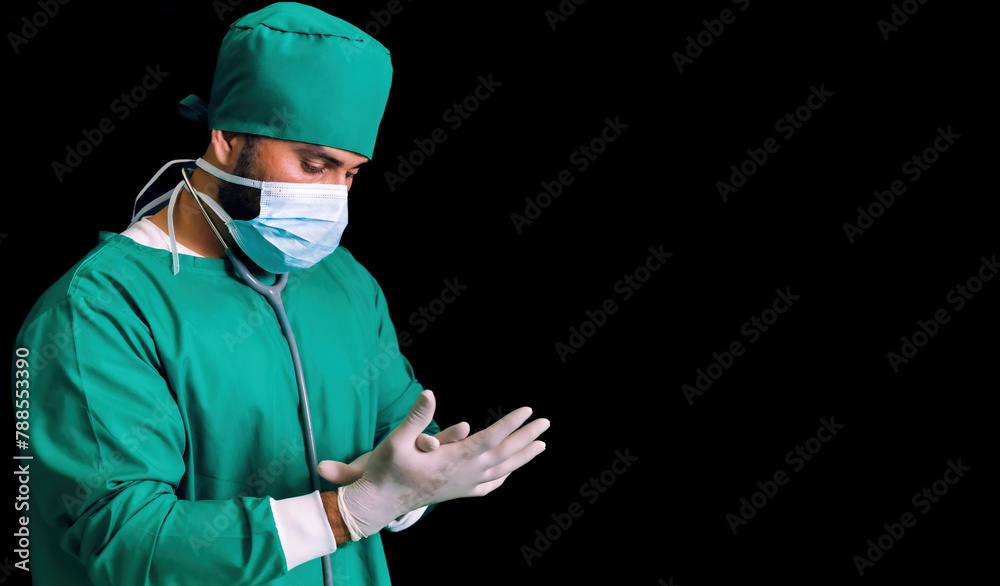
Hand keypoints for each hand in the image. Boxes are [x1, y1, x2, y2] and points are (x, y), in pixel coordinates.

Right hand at [335, 390, 548, 539]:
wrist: (378, 504)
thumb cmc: (386, 469)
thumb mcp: (396, 440)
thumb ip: (416, 417)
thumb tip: (430, 393)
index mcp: (453, 460)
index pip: (490, 439)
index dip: (510, 424)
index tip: (528, 411)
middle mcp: (464, 475)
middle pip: (504, 455)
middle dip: (526, 437)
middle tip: (545, 423)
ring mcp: (463, 486)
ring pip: (502, 472)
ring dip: (522, 457)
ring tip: (540, 445)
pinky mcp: (457, 494)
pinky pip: (488, 486)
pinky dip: (503, 477)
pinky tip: (508, 473)